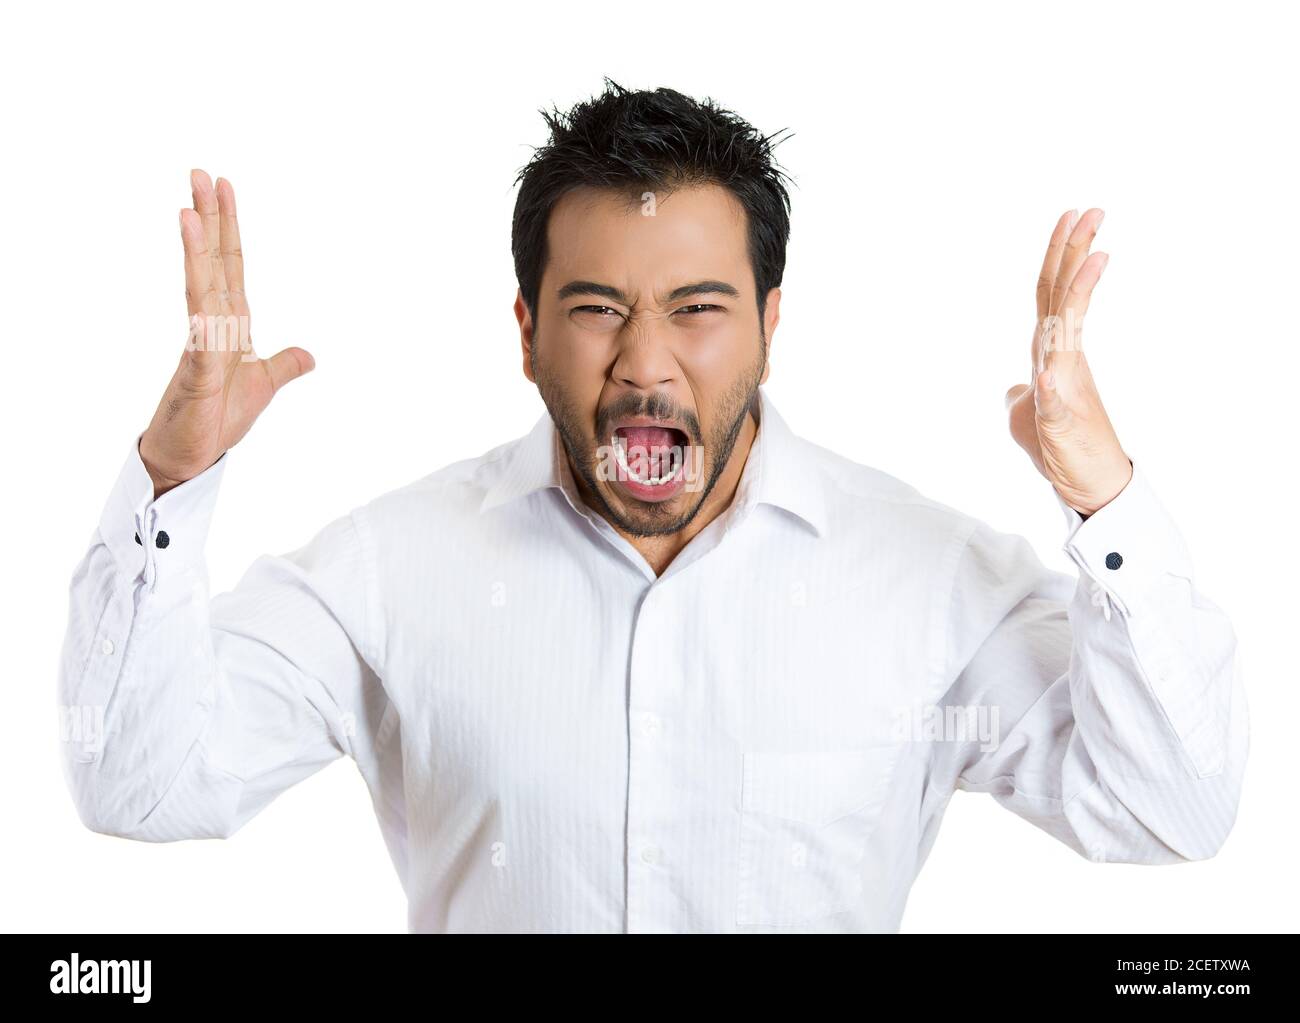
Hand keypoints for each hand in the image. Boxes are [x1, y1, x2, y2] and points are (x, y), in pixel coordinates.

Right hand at [138, 169, 313, 496]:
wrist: (190, 457)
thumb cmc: (217, 419)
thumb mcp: (262, 386)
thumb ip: (284, 366)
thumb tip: (310, 355)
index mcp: (230, 323)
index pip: (230, 264)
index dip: (228, 226)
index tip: (222, 186)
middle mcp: (213, 325)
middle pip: (212, 263)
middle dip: (208, 218)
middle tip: (199, 173)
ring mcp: (202, 345)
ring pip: (201, 288)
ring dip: (196, 250)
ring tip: (188, 209)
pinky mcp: (197, 373)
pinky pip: (201, 337)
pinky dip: (202, 311)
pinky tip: (200, 284)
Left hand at [1005, 208, 1132, 516]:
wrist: (1087, 485)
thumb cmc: (1060, 445)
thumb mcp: (1029, 412)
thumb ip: (1026, 392)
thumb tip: (1021, 385)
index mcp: (1050, 352)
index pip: (1051, 294)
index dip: (1058, 256)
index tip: (1071, 216)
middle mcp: (1060, 360)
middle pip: (1063, 297)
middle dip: (1074, 252)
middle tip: (1092, 209)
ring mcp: (1063, 386)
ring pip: (1065, 332)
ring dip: (1077, 295)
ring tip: (1096, 255)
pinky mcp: (1060, 422)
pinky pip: (1052, 401)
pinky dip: (1047, 386)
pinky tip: (1044, 375)